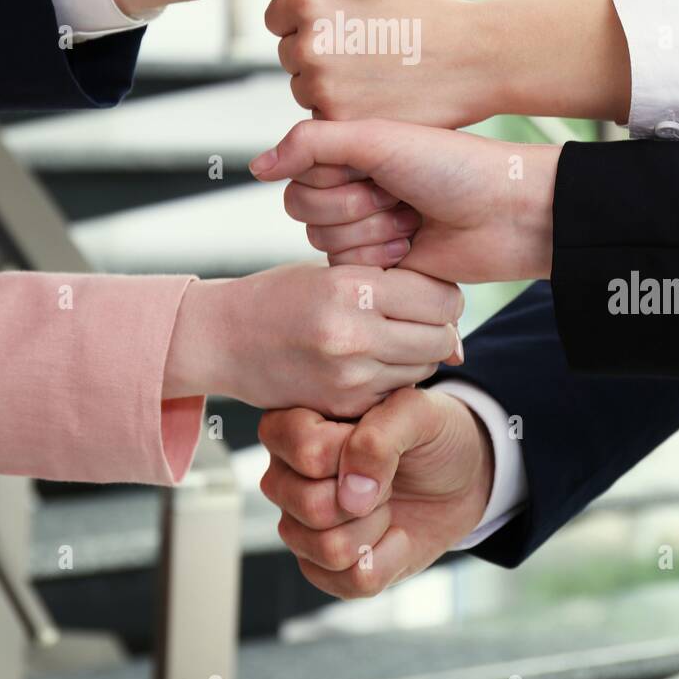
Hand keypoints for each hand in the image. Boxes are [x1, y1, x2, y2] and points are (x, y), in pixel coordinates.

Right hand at [163, 263, 463, 417]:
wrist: (223, 338)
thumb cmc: (282, 295)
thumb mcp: (334, 273)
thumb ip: (394, 290)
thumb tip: (455, 330)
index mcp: (352, 288)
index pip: (441, 298)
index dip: (443, 297)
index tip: (430, 296)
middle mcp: (353, 334)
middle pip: (439, 337)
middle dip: (438, 328)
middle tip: (415, 320)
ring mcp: (348, 376)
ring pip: (423, 368)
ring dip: (416, 356)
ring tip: (386, 339)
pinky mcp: (342, 405)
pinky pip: (395, 392)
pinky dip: (392, 379)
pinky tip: (367, 362)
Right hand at [250, 121, 559, 281]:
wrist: (508, 213)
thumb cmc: (453, 166)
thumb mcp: (379, 139)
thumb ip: (312, 143)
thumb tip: (256, 166)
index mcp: (352, 153)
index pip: (299, 175)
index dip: (333, 180)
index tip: (377, 172)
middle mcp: (355, 189)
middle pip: (306, 213)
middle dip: (354, 208)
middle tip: (401, 198)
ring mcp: (368, 229)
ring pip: (325, 245)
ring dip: (372, 234)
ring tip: (414, 223)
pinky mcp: (383, 269)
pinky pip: (349, 274)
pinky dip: (381, 261)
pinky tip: (416, 249)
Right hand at [259, 387, 492, 597]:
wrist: (459, 477)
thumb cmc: (429, 434)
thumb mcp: (416, 412)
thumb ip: (378, 439)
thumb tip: (350, 497)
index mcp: (292, 424)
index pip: (306, 451)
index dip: (353, 453)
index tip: (379, 440)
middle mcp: (285, 476)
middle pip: (310, 505)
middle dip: (370, 494)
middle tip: (387, 476)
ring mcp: (299, 524)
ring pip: (327, 549)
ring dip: (376, 527)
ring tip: (387, 503)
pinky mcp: (321, 567)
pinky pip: (348, 582)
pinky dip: (388, 560)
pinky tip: (394, 535)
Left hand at [268, 0, 633, 127]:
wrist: (476, 57)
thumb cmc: (433, 18)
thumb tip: (301, 4)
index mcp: (311, 2)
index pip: (278, 18)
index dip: (303, 24)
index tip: (334, 32)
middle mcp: (308, 43)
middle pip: (289, 57)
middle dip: (316, 59)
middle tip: (362, 60)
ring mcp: (320, 87)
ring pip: (304, 92)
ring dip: (329, 91)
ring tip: (376, 81)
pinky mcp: (338, 122)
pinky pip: (323, 122)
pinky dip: (345, 116)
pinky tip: (380, 102)